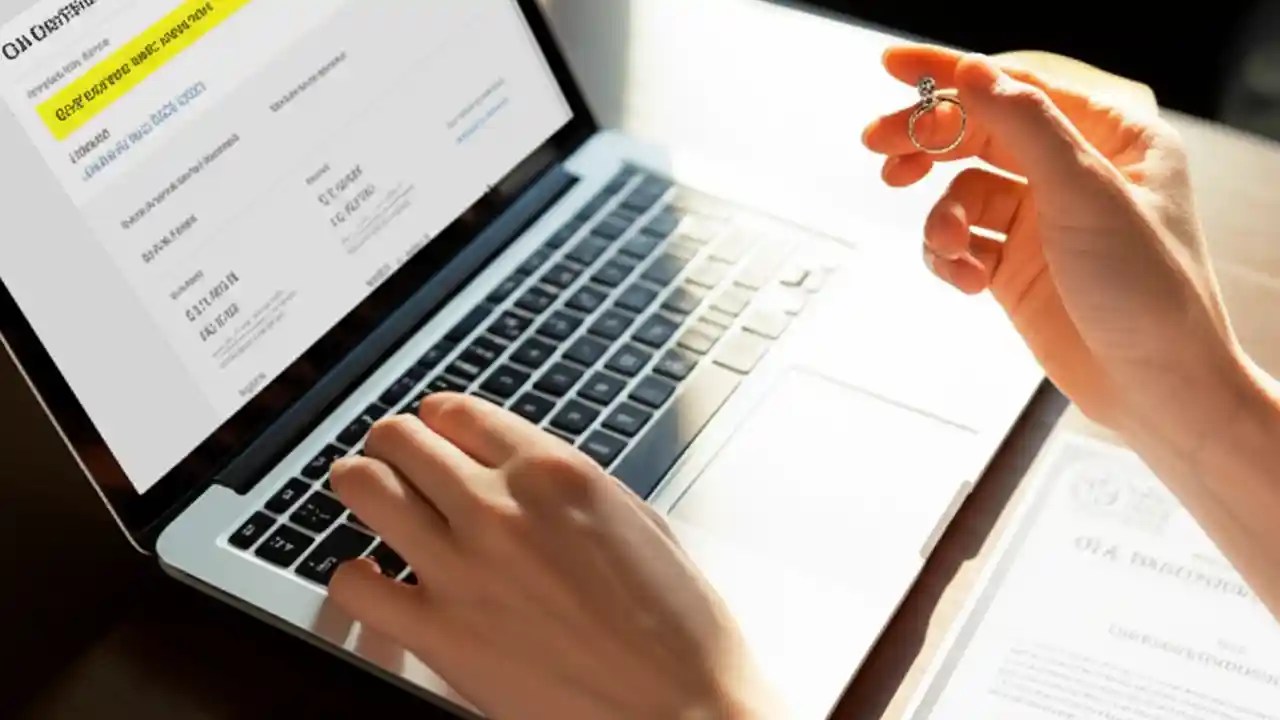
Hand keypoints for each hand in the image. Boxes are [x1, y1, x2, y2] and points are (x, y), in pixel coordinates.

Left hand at [327, 394, 778, 719]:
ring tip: (372, 502)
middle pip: (399, 438)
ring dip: (363, 488)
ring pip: (362, 488)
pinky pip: (352, 585)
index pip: (455, 412)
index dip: (438, 423)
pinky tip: (378, 582)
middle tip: (397, 465)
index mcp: (554, 472)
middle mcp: (500, 508)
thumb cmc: (676, 627)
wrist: (681, 711)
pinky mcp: (438, 636)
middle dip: (394, 447)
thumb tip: (517, 470)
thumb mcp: (636, 519)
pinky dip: (356, 577)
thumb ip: (563, 485)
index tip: (437, 438)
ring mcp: (462, 570)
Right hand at [862, 45, 1250, 447]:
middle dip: (928, 142)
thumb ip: (1025, 126)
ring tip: (949, 248)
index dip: (951, 73)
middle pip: (979, 133)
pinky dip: (950, 258)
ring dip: (943, 219)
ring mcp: (1043, 219)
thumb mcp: (1087, 194)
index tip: (892, 67)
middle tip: (880, 148)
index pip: (1016, 86)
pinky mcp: (1017, 265)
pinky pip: (961, 241)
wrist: (1156, 390)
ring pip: (962, 191)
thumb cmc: (1151, 292)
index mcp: (1111, 136)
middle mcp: (1075, 170)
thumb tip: (971, 73)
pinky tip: (966, 280)